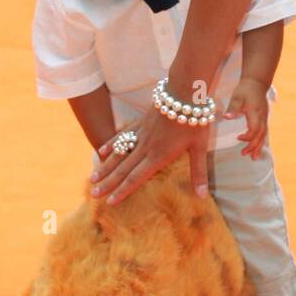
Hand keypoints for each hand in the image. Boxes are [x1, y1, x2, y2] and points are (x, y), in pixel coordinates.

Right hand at [89, 101, 211, 203]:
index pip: (136, 178)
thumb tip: (202, 196)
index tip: (109, 202)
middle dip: (108, 183)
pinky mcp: (140, 122)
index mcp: (159, 156)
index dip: (122, 191)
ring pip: (119, 153)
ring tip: (93, 178)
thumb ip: (198, 173)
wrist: (185, 93)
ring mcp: (141, 133)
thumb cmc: (195, 121)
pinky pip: (122, 135)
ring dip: (106, 167)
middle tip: (94, 194)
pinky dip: (111, 144)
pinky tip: (101, 151)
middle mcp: (145, 147)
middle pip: (123, 168)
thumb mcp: (200, 148)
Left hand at [223, 77, 267, 158]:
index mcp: (255, 112)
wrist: (257, 83)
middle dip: (253, 146)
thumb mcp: (237, 97)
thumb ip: (233, 108)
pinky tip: (257, 148)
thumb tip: (227, 118)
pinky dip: (260, 142)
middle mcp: (262, 117)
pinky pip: (264, 132)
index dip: (247, 137)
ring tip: (253, 158)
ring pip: (264, 135)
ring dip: (258, 146)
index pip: (254, 129)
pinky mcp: (264, 118)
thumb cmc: (245, 89)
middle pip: (260, 135)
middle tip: (244, 154)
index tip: (238, 138)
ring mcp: (265, 118)